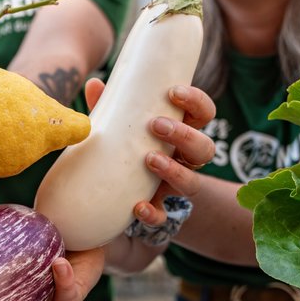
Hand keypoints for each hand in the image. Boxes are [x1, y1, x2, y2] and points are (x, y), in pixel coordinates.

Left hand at [86, 79, 215, 225]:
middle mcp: (184, 159)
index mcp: (181, 131)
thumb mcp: (117, 123)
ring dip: (175, 171)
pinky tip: (138, 206)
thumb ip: (109, 105)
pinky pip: (164, 217)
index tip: (173, 91)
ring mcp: (174, 186)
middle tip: (156, 125)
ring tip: (150, 159)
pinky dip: (153, 213)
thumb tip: (94, 83)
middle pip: (205, 149)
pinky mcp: (158, 209)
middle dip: (185, 135)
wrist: (111, 187)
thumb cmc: (122, 144)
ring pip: (193, 183)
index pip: (204, 113)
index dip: (196, 101)